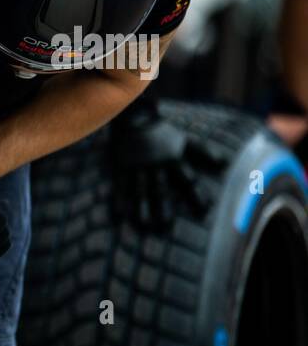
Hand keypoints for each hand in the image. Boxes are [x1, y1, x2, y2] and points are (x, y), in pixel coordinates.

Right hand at [109, 107, 223, 230]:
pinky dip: (120, 200)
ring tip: (143, 227)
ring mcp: (137, 167)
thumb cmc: (162, 133)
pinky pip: (120, 185)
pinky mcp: (120, 167)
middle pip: (160, 190)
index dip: (197, 197)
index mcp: (173, 160)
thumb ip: (204, 154)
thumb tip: (225, 164)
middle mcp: (156, 166)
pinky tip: (120, 214)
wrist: (134, 117)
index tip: (204, 214)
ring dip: (141, 209)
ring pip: (139, 191)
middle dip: (162, 209)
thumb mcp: (185, 142)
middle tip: (165, 228)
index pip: (188, 182)